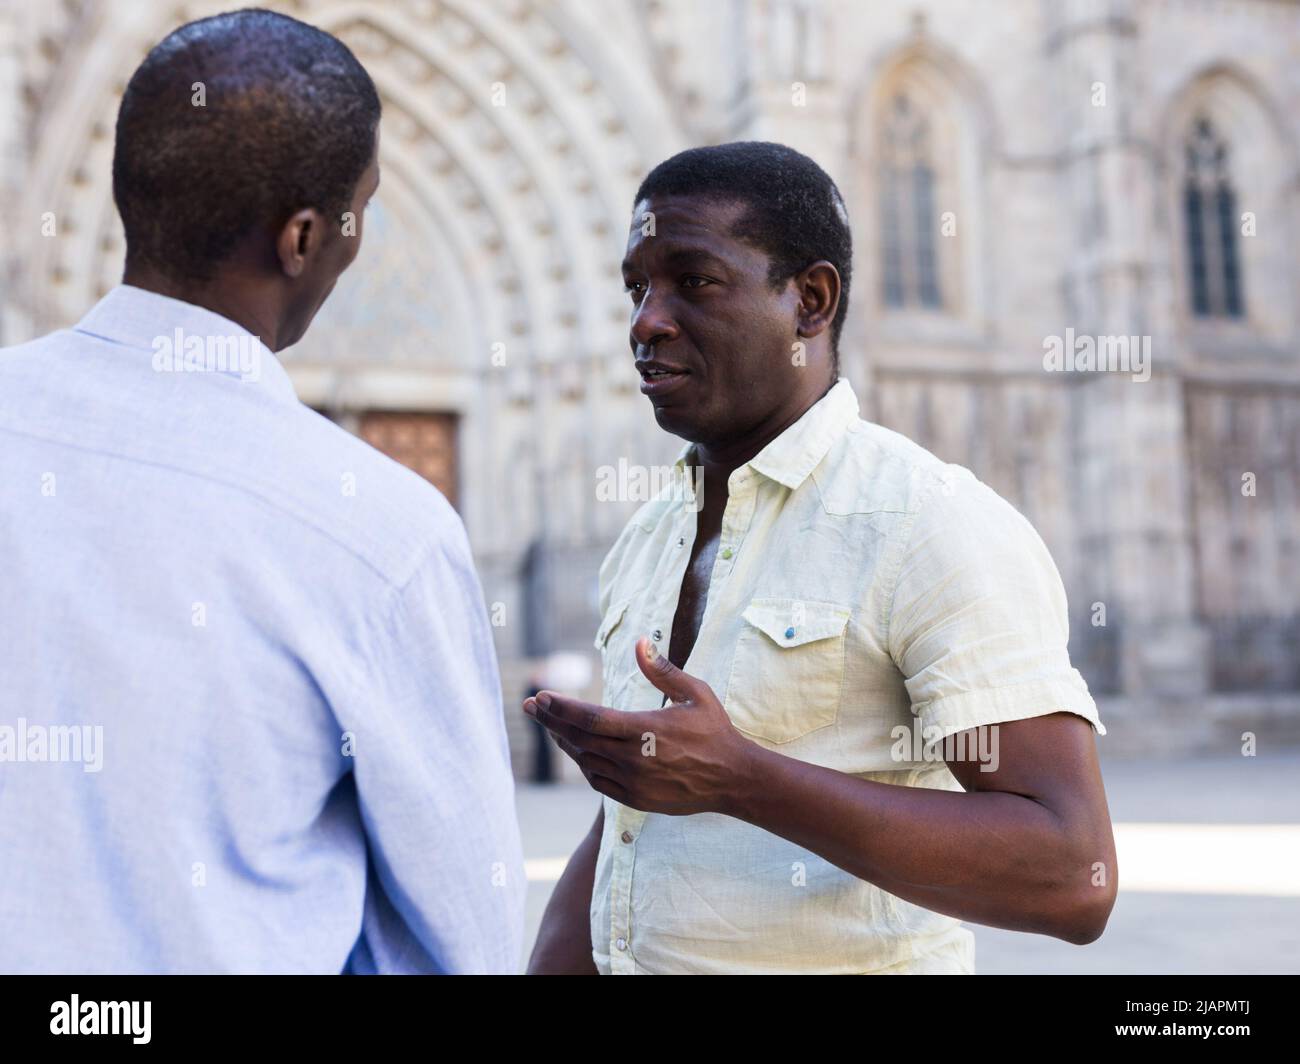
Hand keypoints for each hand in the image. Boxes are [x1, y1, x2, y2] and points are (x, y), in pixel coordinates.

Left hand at [523, 636, 757, 815]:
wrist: (733, 779)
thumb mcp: (695, 693)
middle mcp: (635, 759)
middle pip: (580, 739)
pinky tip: (578, 751)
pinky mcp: (635, 799)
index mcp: (646, 730)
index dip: (561, 708)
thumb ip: (662, 670)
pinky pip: (598, 781)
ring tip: (552, 726)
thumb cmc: (715, 730)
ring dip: (565, 742)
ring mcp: (633, 783)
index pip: (591, 719)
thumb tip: (638, 643)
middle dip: (551, 721)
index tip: (540, 696)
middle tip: (529, 706)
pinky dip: (584, 764)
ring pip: (586, 761)